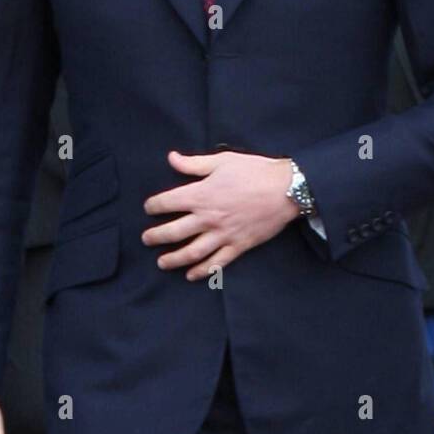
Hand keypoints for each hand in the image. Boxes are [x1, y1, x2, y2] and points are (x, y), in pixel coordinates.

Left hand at [143, 151, 298, 280]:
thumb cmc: (255, 172)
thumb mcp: (223, 161)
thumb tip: (171, 158)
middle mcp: (207, 218)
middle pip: (172, 232)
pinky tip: (191, 275)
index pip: (166, 203)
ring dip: (173, 259)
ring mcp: (222, 235)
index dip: (153, 206)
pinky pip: (216, 263)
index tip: (149, 208)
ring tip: (161, 262)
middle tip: (146, 239)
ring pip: (190, 253)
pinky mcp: (238, 245)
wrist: (286, 189)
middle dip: (155, 237)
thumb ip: (194, 164)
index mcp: (201, 195)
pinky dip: (202, 271)